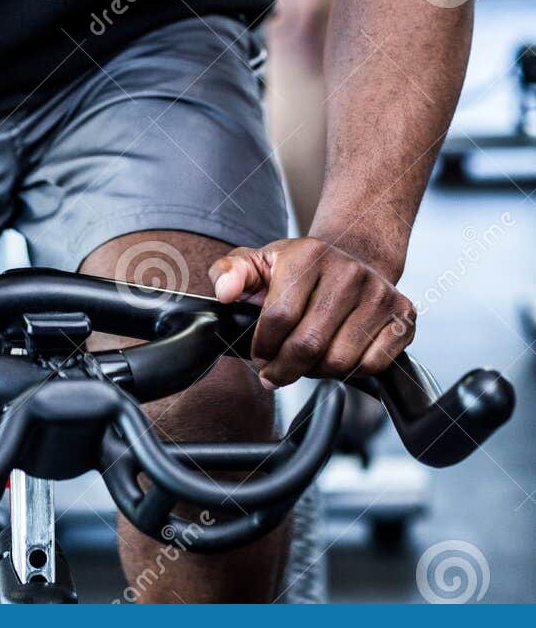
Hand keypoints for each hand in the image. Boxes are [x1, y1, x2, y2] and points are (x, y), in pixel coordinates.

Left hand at [210, 237, 415, 388]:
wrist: (354, 256)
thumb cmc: (300, 268)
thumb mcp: (259, 262)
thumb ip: (229, 273)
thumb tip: (224, 292)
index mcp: (308, 254)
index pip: (278, 317)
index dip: (263, 347)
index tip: (259, 356)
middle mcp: (348, 271)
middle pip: (309, 344)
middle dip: (285, 369)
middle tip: (276, 373)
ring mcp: (379, 293)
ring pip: (341, 361)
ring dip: (317, 372)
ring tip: (308, 360)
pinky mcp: (403, 315)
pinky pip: (374, 365)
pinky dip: (351, 372)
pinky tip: (337, 357)